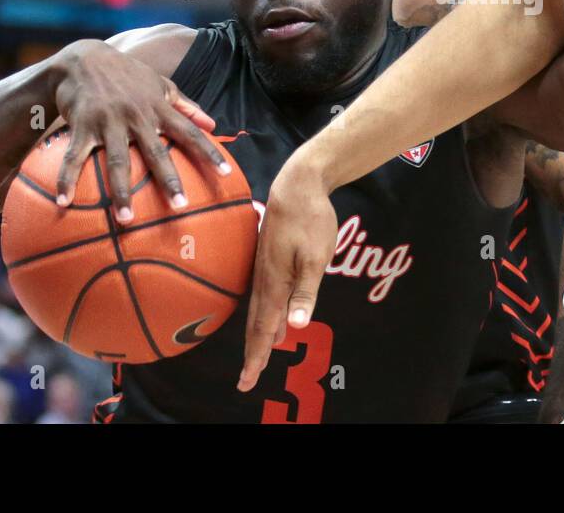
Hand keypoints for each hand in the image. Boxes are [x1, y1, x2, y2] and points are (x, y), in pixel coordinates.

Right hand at [50, 39, 229, 221]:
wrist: (84, 58)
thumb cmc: (128, 74)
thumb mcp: (160, 84)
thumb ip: (186, 106)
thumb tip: (214, 125)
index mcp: (158, 107)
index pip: (189, 132)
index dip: (208, 152)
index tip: (226, 173)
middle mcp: (136, 116)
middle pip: (155, 152)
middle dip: (168, 180)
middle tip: (181, 206)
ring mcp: (108, 121)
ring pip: (117, 161)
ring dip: (121, 192)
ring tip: (126, 220)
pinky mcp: (82, 125)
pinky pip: (74, 157)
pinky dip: (67, 179)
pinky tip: (64, 202)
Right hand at [238, 149, 338, 391]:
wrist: (298, 183)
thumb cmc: (310, 219)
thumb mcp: (315, 257)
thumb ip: (306, 291)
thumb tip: (297, 325)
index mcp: (275, 282)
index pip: (264, 328)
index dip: (256, 356)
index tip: (248, 380)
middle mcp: (264, 278)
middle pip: (257, 323)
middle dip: (253, 352)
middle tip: (247, 379)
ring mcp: (264, 267)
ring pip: (259, 309)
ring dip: (258, 334)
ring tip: (260, 356)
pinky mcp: (268, 257)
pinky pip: (262, 294)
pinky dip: (263, 314)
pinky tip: (271, 317)